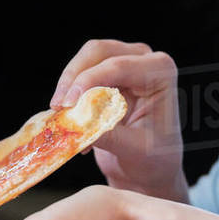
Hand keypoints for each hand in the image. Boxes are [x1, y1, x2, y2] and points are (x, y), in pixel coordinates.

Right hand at [50, 40, 187, 201]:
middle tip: (57, 106)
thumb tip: (76, 125)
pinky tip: (71, 120)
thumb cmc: (153, 159)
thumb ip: (108, 135)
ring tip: (60, 114)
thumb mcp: (133, 149)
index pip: (118, 66)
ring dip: (68, 84)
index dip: (88, 81)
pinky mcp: (108, 71)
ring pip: (86, 57)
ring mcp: (126, 61)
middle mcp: (145, 59)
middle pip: (98, 51)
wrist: (151, 168)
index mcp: (161, 72)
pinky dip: (70, 93)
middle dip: (73, 77)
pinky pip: (81, 72)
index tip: (67, 104)